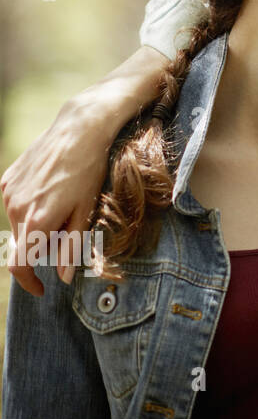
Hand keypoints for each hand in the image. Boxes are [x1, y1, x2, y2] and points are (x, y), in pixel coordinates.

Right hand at [2, 96, 111, 294]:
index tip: (41, 288)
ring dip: (35, 225)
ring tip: (62, 204)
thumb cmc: (89, 172)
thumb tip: (62, 278)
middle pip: (22, 244)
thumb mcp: (86, 211)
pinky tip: (50, 190)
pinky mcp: (6, 180)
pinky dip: (29, 208)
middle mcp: (16, 208)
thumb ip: (72, 247)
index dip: (29, 282)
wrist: (79, 130)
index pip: (20, 265)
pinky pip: (14, 205)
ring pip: (18, 224)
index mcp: (37, 221)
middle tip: (67, 228)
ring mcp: (8, 193)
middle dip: (42, 246)